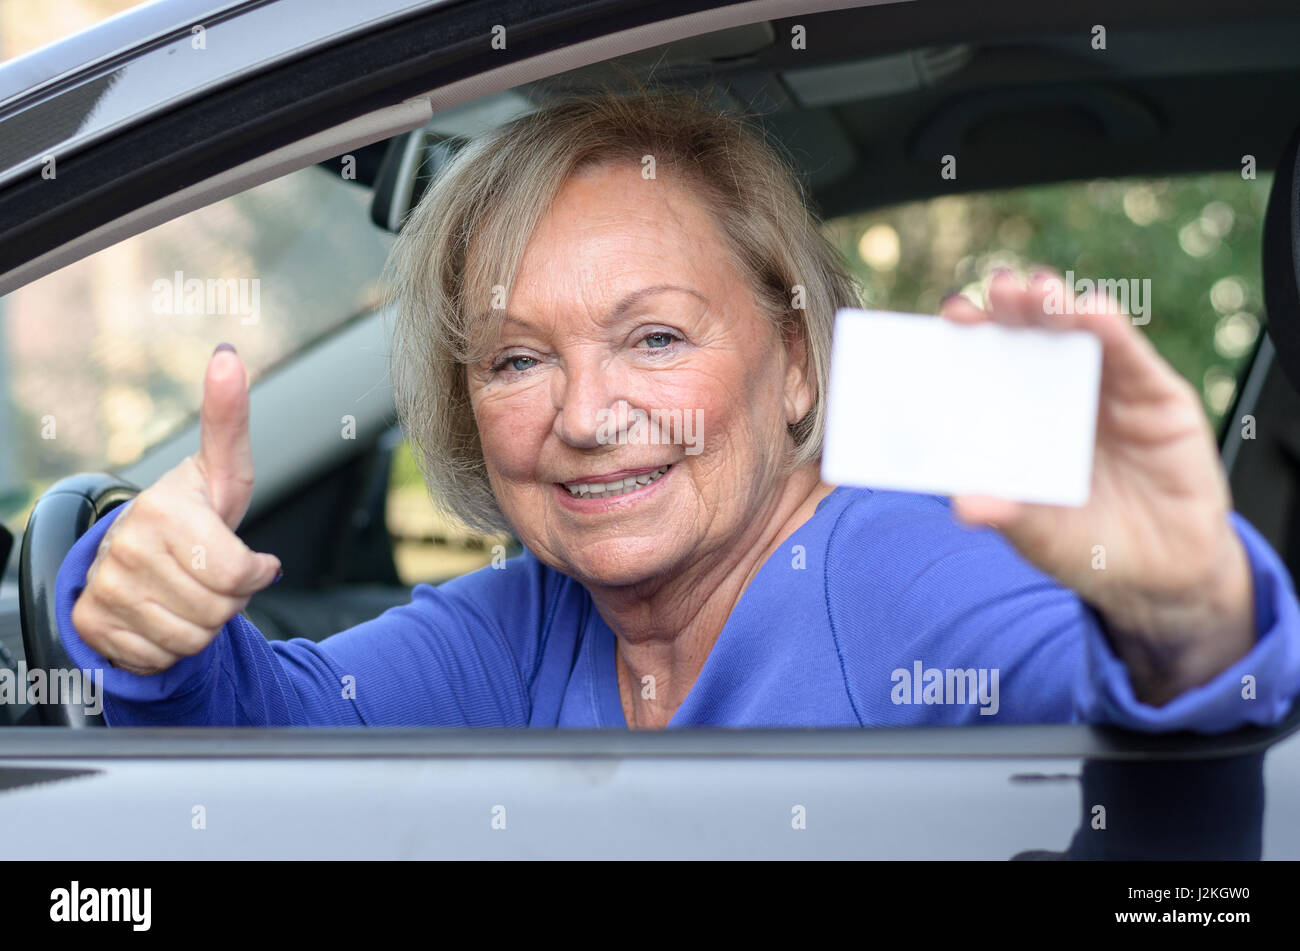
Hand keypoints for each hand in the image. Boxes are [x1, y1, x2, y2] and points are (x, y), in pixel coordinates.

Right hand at [70, 345, 281, 675]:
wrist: (141, 551)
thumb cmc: (194, 511)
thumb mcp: (223, 470)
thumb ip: (229, 418)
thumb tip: (227, 355)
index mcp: (162, 510)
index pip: (237, 575)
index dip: (255, 574)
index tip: (252, 560)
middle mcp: (124, 548)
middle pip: (219, 610)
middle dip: (230, 601)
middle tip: (213, 575)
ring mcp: (103, 587)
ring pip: (192, 639)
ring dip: (204, 625)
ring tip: (190, 591)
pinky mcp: (92, 622)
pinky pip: (159, 657)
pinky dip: (171, 646)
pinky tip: (163, 613)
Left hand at [938, 269, 1253, 704]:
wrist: (1161, 573)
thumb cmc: (1086, 547)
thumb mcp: (1042, 536)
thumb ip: (1008, 515)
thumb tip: (962, 505)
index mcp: (1018, 418)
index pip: (988, 367)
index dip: (971, 338)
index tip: (952, 315)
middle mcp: (1058, 394)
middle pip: (1030, 339)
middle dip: (1012, 310)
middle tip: (996, 288)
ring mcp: (1107, 391)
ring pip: (1079, 337)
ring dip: (1058, 309)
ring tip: (1039, 291)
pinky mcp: (1157, 398)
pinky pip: (1132, 359)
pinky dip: (1113, 332)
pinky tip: (1093, 311)